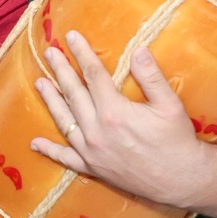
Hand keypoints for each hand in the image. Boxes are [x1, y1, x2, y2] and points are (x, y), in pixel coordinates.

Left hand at [31, 31, 203, 206]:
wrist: (180, 180)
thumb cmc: (177, 140)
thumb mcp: (170, 104)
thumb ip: (151, 76)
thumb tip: (137, 50)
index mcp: (114, 112)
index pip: (93, 75)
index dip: (82, 54)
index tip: (71, 37)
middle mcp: (97, 131)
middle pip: (74, 94)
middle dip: (61, 70)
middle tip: (50, 53)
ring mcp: (92, 152)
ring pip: (64, 121)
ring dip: (51, 100)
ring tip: (40, 82)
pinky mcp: (93, 168)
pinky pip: (66, 158)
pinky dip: (50, 150)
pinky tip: (36, 143)